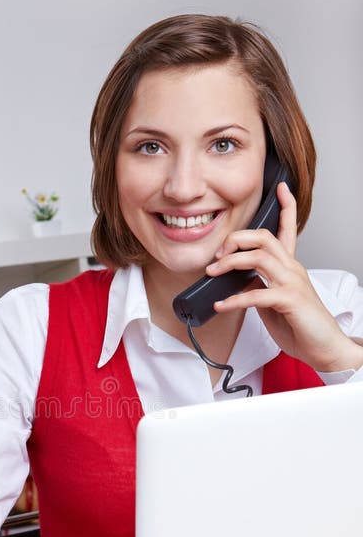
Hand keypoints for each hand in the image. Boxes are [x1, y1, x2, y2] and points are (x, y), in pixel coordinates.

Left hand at [206, 182, 362, 372]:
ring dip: (230, 263)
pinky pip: (256, 294)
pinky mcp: (290, 300)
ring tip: (212, 274)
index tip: (280, 188)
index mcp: (290, 267)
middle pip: (263, 238)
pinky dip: (234, 299)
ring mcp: (293, 283)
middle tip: (216, 256)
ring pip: (259, 258)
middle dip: (235, 240)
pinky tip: (221, 305)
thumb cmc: (300, 326)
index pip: (288, 229)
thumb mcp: (273, 302)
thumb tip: (237, 281)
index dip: (286, 206)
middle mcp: (293, 269)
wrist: (323, 348)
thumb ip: (258, 287)